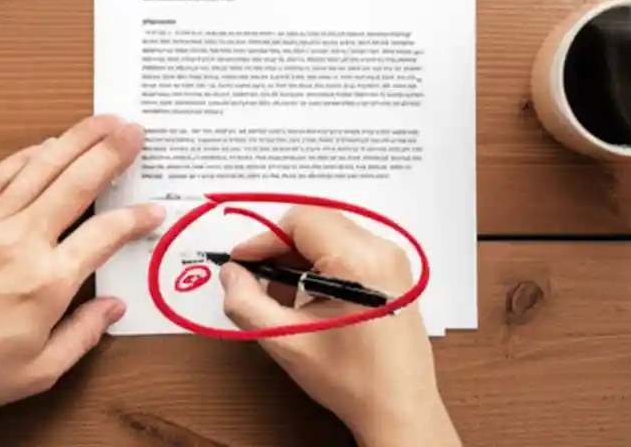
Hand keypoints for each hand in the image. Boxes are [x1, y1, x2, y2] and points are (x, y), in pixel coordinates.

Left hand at [0, 115, 163, 426]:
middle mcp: (18, 245)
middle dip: (112, 152)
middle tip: (135, 132)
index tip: (154, 210)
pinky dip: (25, 155)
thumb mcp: (39, 371)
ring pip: (40, 168)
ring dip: (75, 139)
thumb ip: (84, 335)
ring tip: (102, 122)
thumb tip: (113, 307)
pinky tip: (46, 145)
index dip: (136, 218)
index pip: (105, 235)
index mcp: (46, 284)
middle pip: (77, 183)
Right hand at [218, 208, 459, 446]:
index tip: (240, 264)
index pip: (300, 221)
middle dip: (280, 248)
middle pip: (317, 224)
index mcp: (359, 260)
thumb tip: (230, 273)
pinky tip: (309, 300)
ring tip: (283, 298)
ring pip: (332, 236)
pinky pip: (350, 250)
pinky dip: (321, 265)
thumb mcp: (288, 342)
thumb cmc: (349, 379)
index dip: (263, 239)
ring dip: (300, 258)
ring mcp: (393, 260)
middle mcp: (381, 249)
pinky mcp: (395, 273)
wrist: (400, 410)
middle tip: (257, 280)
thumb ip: (247, 303)